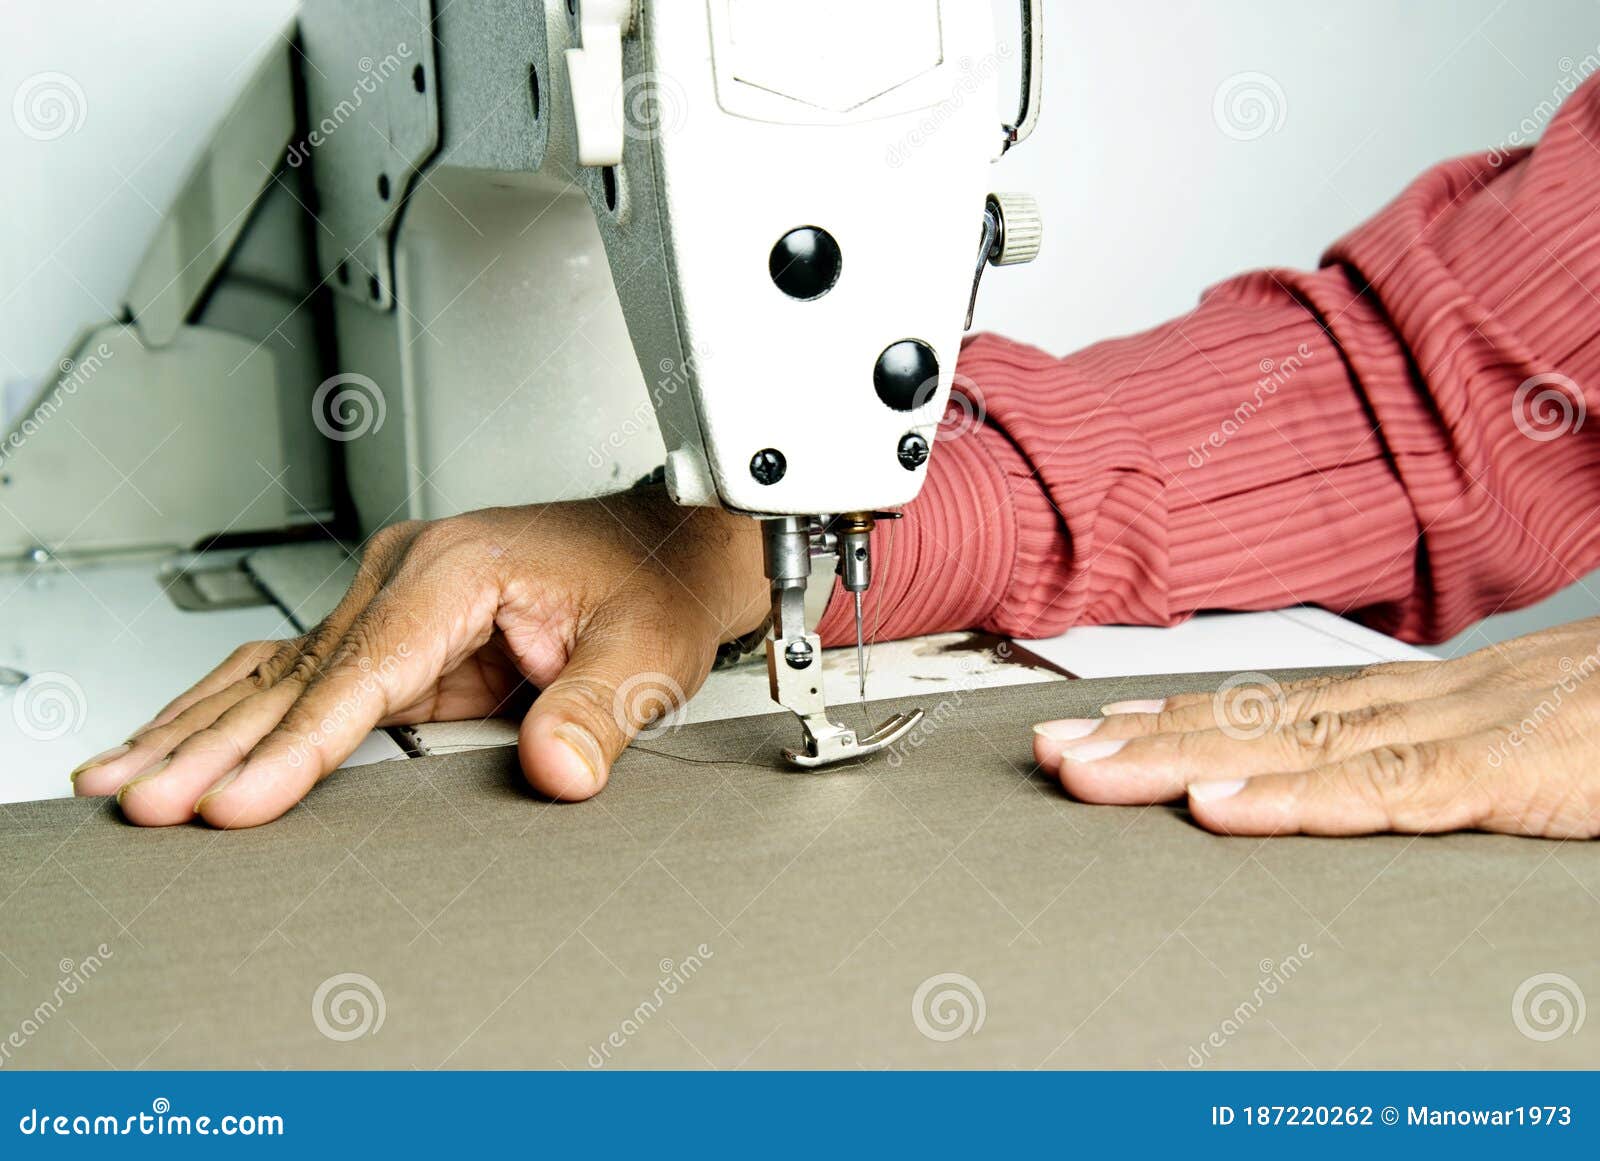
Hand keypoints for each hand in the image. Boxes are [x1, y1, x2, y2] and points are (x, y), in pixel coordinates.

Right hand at [72, 489, 767, 826]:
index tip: (239, 798)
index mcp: (459, 568)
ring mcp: (392, 602)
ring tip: (118, 779)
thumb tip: (556, 769)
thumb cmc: (653, 585)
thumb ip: (598, 710)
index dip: (299, 744)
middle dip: (215, 743)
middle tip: (143, 800)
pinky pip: (299, 678)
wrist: (664, 552)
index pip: (363, 672)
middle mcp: (410, 576)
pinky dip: (233, 713)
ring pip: (277, 674)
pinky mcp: (392, 634)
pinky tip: (176, 741)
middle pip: (297, 672)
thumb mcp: (647, 651)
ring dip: (198, 729)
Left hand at [1033, 619, 1599, 837]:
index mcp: (1419, 698)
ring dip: (1178, 761)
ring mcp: (1460, 733)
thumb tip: (1344, 773)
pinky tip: (1219, 806)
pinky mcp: (1509, 773)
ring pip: (1291, 748)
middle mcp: (1418, 703)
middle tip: (1048, 755)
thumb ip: (1427, 757)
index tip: (1094, 728)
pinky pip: (1386, 790)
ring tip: (1088, 775)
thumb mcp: (1512, 734)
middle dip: (1142, 740)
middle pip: (1256, 722)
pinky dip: (1296, 800)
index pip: (1273, 705)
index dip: (1178, 717)